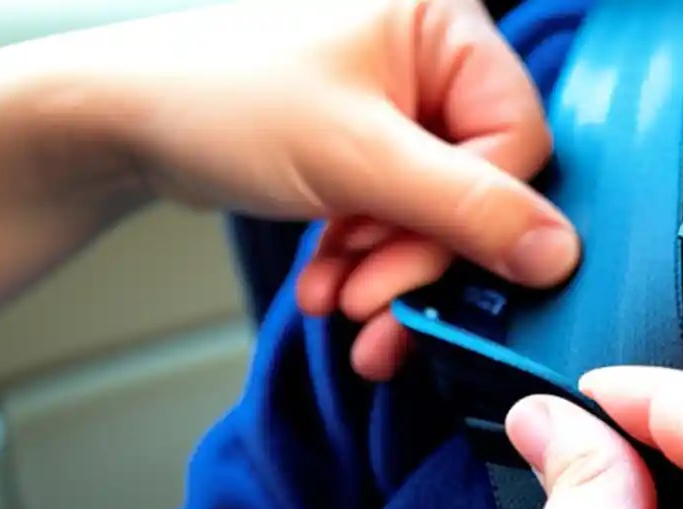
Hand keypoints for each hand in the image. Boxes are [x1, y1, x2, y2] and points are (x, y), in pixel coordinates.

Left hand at [0, 0, 576, 377]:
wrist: (121, 120)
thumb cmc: (222, 103)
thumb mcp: (356, 159)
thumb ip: (466, 208)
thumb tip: (560, 254)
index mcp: (446, 26)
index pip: (517, 142)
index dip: (480, 221)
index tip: (428, 275)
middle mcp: (433, 58)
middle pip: (479, 184)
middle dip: (420, 257)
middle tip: (374, 306)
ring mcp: (404, 104)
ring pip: (440, 211)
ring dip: (390, 272)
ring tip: (338, 305)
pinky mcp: (375, 145)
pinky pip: (401, 216)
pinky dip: (368, 261)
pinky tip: (328, 287)